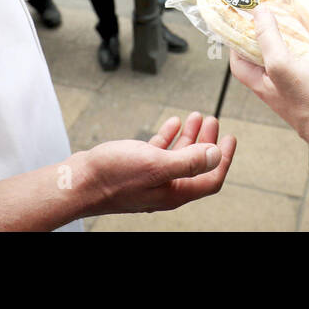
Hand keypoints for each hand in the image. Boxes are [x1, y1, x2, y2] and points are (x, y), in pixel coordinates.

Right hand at [77, 112, 236, 216]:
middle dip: (207, 142)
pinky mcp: (136, 169)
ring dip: (189, 136)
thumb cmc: (112, 177)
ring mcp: (150, 179)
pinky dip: (168, 137)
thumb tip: (215, 155)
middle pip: (196, 165)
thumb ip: (188, 161)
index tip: (230, 138)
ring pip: (178, 156)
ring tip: (195, 117)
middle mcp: (165, 188)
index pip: (210, 179)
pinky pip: (159, 152)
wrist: (78, 182)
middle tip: (213, 122)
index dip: (224, 159)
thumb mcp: (156, 164)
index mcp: (174, 192)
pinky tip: (172, 123)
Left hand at [229, 10, 308, 141]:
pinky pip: (307, 61)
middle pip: (262, 56)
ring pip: (286, 56)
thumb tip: (258, 12)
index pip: (238, 61)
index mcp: (260, 82)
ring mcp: (293, 84)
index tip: (242, 22)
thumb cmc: (307, 102)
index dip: (236, 41)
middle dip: (265, 35)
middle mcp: (274, 84)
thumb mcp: (281, 64)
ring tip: (292, 20)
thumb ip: (267, 38)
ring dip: (289, 40)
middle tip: (270, 15)